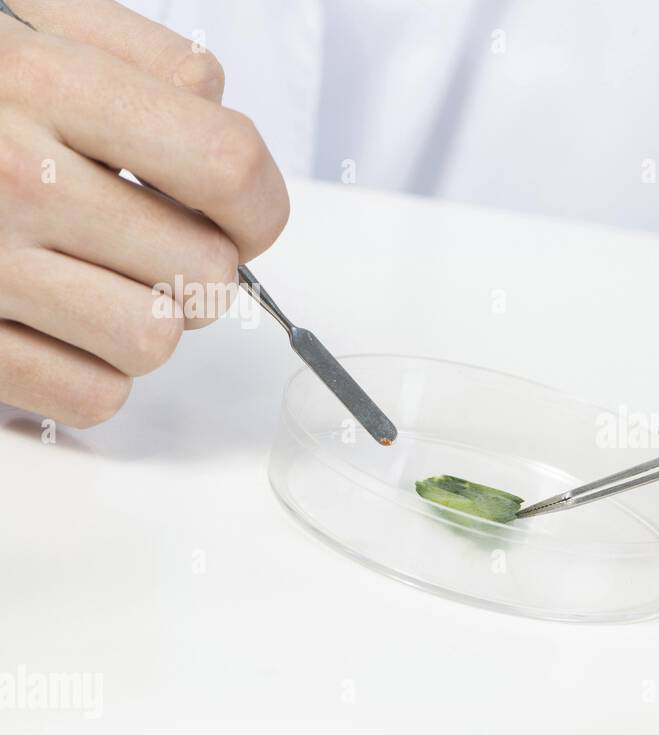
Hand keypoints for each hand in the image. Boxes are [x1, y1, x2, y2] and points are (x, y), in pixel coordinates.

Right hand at [0, 0, 288, 426]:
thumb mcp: (26, 13)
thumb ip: (140, 56)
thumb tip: (221, 115)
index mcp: (41, 79)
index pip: (228, 166)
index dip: (258, 201)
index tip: (243, 210)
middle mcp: (12, 177)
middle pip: (208, 270)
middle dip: (200, 263)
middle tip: (147, 240)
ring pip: (157, 341)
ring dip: (150, 319)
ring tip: (99, 277)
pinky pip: (95, 397)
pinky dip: (94, 373)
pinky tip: (56, 323)